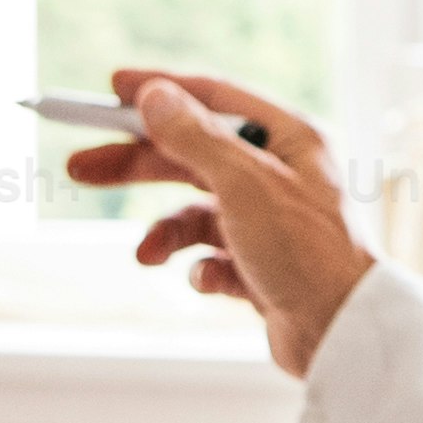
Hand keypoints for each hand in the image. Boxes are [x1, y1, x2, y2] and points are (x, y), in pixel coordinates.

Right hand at [62, 68, 373, 376]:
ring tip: (147, 254)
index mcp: (290, 138)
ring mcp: (271, 223)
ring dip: (167, 232)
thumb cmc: (306, 251)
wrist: (341, 335)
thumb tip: (155, 95)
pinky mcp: (264, 267)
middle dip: (138, 164)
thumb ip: (194, 137)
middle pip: (194, 155)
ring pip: (198, 213)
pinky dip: (200, 268)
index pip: (214, 99)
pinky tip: (208, 281)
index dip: (161, 90)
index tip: (112, 87)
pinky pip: (213, 257)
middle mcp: (282, 174)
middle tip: (81, 167)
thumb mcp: (243, 183)